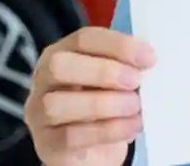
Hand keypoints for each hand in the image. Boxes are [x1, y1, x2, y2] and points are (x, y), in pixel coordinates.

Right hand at [25, 27, 156, 165]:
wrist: (94, 151)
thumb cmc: (107, 105)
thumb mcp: (116, 81)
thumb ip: (127, 67)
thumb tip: (150, 61)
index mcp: (64, 52)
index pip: (84, 39)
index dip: (117, 45)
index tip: (149, 57)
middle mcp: (44, 78)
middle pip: (61, 65)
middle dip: (103, 72)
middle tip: (135, 81)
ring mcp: (39, 112)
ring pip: (58, 104)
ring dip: (103, 104)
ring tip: (134, 107)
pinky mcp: (46, 143)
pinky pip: (70, 136)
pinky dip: (107, 130)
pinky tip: (131, 127)